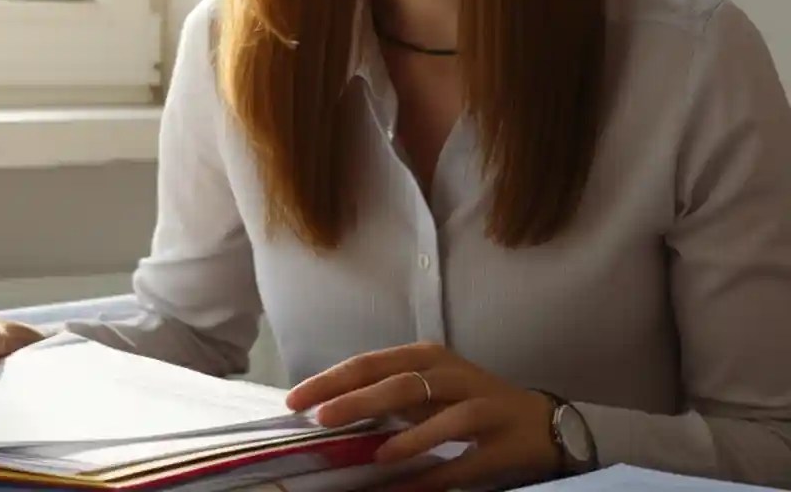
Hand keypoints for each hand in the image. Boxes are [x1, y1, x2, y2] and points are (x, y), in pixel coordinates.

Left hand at [285, 342, 562, 491]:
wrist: (541, 422)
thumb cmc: (467, 403)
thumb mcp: (425, 391)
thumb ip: (383, 396)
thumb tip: (325, 412)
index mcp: (426, 357)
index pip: (370, 363)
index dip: (331, 380)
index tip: (295, 400)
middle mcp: (453, 375)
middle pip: (400, 383)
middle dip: (357, 400)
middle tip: (321, 418)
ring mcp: (481, 406)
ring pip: (442, 416)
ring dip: (406, 437)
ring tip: (373, 454)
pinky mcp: (501, 443)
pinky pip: (464, 462)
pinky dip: (433, 476)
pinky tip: (404, 489)